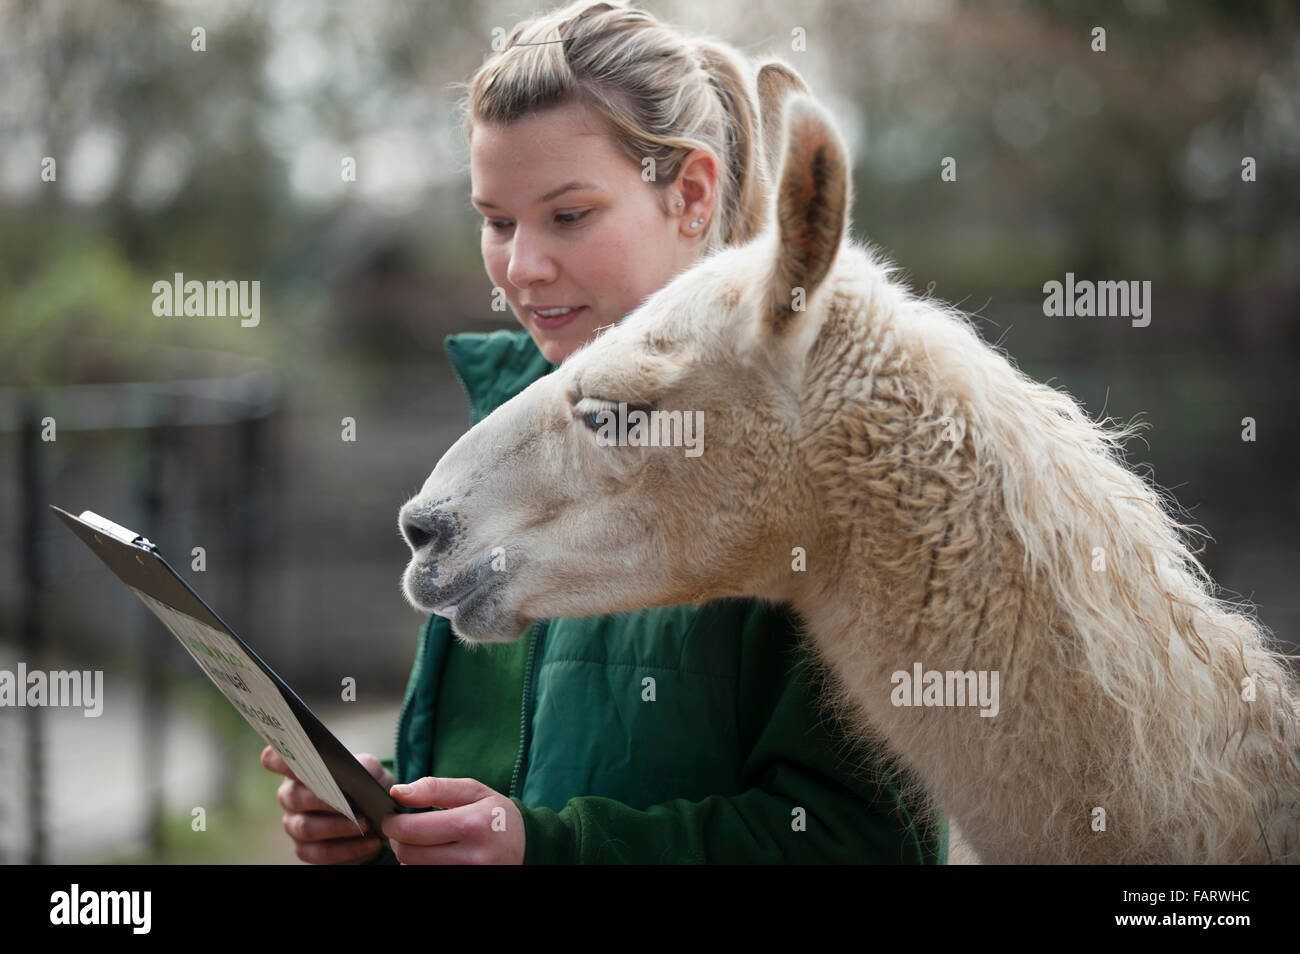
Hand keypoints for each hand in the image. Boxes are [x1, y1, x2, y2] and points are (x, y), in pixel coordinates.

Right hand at [261, 745, 393, 863]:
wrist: (375, 813)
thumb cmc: (365, 783)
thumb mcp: (368, 769)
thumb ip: (361, 765)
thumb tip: (356, 773)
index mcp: (298, 770)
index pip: (276, 760)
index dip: (279, 760)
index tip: (292, 758)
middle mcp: (289, 796)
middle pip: (294, 797)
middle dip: (323, 800)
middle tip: (351, 803)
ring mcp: (294, 824)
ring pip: (307, 828)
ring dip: (338, 827)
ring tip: (365, 824)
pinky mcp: (305, 849)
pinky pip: (321, 852)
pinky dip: (348, 849)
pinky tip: (369, 843)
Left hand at [381, 777, 525, 864]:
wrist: (527, 846)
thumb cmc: (496, 814)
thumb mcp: (473, 791)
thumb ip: (434, 787)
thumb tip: (397, 792)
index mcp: (473, 824)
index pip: (413, 830)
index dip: (393, 823)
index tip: (391, 817)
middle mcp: (472, 856)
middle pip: (408, 854)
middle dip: (399, 840)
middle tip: (403, 829)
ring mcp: (469, 875)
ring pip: (414, 868)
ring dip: (411, 855)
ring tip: (424, 841)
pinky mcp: (465, 884)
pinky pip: (427, 876)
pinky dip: (423, 865)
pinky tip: (434, 855)